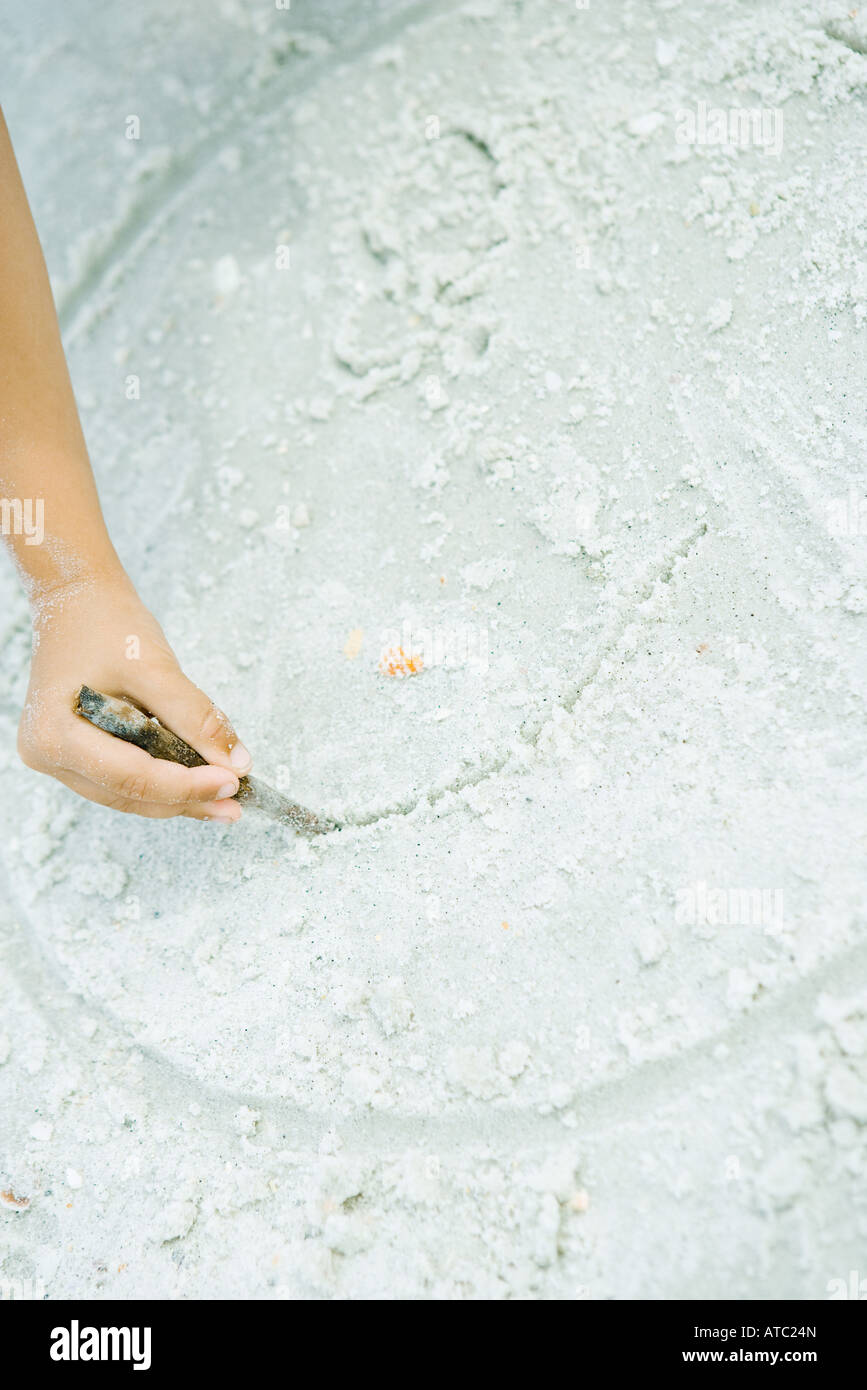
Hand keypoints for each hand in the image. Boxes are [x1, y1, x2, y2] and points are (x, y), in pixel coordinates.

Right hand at [17, 571, 250, 821]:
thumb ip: (196, 718)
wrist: (78, 599)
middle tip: (236, 800)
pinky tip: (197, 780)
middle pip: (128, 794)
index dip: (186, 786)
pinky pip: (123, 780)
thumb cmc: (106, 623)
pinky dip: (161, 781)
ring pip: (128, 795)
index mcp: (54, 735)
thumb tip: (237, 762)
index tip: (232, 782)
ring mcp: (58, 758)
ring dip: (177, 797)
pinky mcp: (76, 754)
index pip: (131, 778)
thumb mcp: (156, 667)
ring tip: (224, 796)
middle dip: (186, 799)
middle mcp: (48, 755)